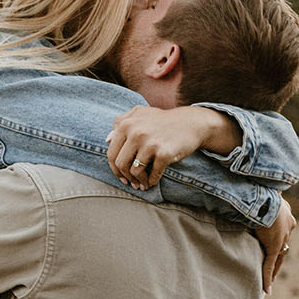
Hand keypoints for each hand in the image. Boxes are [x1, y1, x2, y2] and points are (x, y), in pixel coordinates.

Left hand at [107, 103, 236, 189]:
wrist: (191, 123)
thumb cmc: (163, 121)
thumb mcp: (140, 114)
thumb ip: (121, 122)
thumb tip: (107, 140)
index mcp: (126, 124)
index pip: (111, 153)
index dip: (115, 169)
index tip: (122, 177)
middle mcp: (135, 132)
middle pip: (120, 164)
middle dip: (125, 177)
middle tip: (132, 184)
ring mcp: (149, 143)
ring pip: (134, 171)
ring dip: (139, 181)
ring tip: (143, 184)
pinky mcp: (163, 153)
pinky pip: (152, 174)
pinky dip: (152, 181)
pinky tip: (153, 181)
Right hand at [255, 200, 294, 294]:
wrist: (266, 197)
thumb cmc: (262, 191)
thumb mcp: (263, 194)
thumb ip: (260, 199)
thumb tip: (252, 191)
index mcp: (286, 214)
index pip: (283, 231)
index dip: (279, 240)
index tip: (275, 246)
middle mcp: (288, 227)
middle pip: (284, 247)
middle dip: (278, 257)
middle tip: (274, 269)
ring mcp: (282, 238)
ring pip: (279, 258)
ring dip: (274, 270)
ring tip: (270, 282)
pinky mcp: (274, 246)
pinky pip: (270, 264)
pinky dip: (268, 276)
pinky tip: (267, 290)